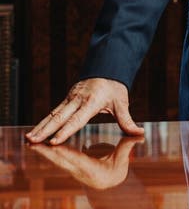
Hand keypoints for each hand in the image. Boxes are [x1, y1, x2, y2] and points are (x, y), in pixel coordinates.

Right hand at [25, 78, 144, 145]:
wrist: (107, 67)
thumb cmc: (114, 86)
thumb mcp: (122, 102)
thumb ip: (127, 120)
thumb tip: (139, 132)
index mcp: (91, 102)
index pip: (77, 119)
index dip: (66, 131)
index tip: (55, 141)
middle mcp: (78, 100)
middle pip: (59, 117)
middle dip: (46, 130)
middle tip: (33, 140)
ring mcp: (70, 99)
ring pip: (53, 114)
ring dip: (41, 127)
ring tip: (29, 138)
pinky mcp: (67, 99)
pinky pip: (53, 112)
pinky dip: (44, 122)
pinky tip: (35, 131)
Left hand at [29, 135, 143, 189]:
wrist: (110, 183)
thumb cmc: (118, 169)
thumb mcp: (123, 158)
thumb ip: (127, 146)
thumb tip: (141, 134)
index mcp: (92, 170)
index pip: (76, 159)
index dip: (64, 152)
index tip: (53, 146)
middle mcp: (80, 171)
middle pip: (61, 160)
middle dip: (46, 152)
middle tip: (32, 144)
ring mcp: (73, 170)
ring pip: (56, 159)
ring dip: (43, 151)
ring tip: (30, 142)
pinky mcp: (69, 167)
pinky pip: (57, 158)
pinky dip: (47, 152)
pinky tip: (38, 145)